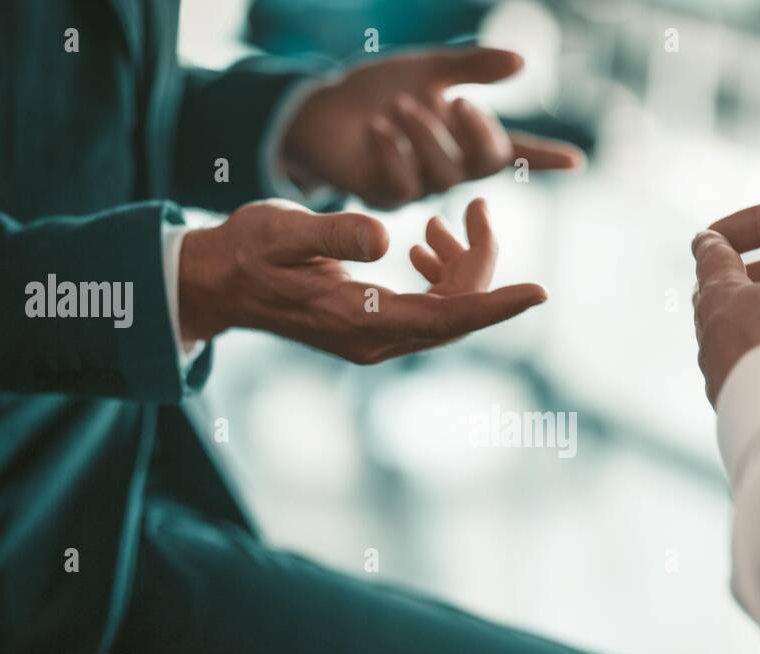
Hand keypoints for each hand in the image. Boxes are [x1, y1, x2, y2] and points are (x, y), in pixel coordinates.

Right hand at [179, 198, 545, 363]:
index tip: (540, 291)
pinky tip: (426, 242)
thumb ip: (335, 231)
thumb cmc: (247, 252)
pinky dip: (441, 274)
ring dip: (461, 266)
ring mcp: (377, 340)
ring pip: (448, 310)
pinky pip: (429, 308)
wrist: (220, 285)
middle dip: (481, 261)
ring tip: (443, 221)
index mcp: (359, 321)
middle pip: (457, 312)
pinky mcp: (375, 328)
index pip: (446, 317)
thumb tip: (387, 236)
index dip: (496, 304)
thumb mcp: (282, 230)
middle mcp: (376, 341)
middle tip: (479, 207)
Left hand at [282, 47, 584, 208]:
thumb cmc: (377, 90)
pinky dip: (392, 152)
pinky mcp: (386, 197)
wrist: (321, 110)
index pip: (515, 150)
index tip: (577, 160)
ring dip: (425, 135)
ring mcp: (421, 187)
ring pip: (443, 173)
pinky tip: (376, 128)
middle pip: (483, 163)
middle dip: (476, 133)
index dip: (546, 156)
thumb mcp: (428, 69)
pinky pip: (403, 184)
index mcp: (466, 139)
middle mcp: (450, 168)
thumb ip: (473, 68)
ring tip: (400, 105)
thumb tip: (522, 62)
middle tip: (458, 101)